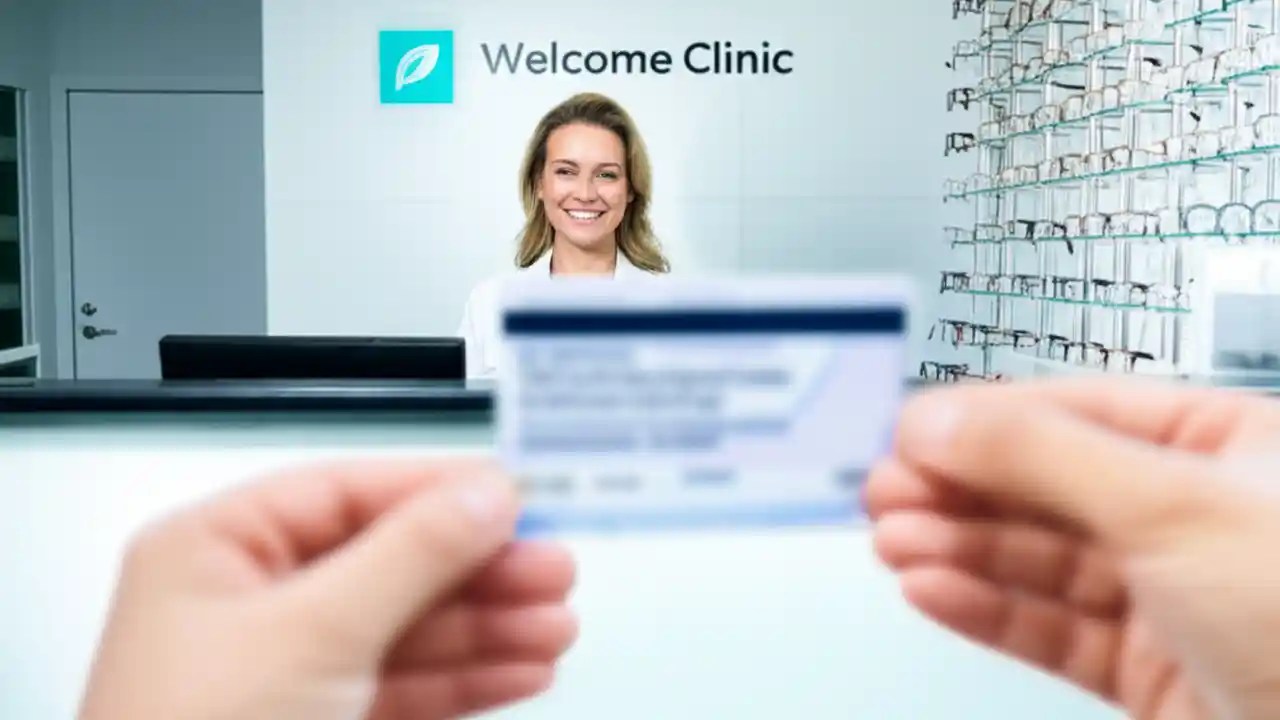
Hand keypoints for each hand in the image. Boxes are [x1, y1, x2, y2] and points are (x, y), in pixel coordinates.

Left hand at [77, 458, 577, 719]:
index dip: (437, 491)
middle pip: (389, 561)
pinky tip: (520, 670)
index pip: (346, 492)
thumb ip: (410, 556)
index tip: (515, 497)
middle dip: (479, 570)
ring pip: (407, 629)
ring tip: (556, 626)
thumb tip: (485, 494)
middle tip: (553, 569)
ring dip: (487, 628)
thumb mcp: (313, 632)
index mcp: (216, 550)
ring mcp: (287, 668)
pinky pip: (406, 685)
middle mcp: (250, 602)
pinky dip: (467, 680)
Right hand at [867, 378, 1279, 719]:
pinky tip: (935, 589)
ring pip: (1043, 561)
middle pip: (1051, 486)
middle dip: (963, 488)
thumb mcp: (1174, 509)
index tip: (912, 431)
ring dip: (961, 549)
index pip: (1082, 410)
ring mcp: (1175, 599)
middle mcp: (1201, 517)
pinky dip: (987, 610)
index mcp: (1232, 447)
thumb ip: (1044, 454)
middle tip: (888, 490)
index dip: (989, 419)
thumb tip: (940, 416)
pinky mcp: (1153, 674)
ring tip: (894, 541)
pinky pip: (1053, 629)